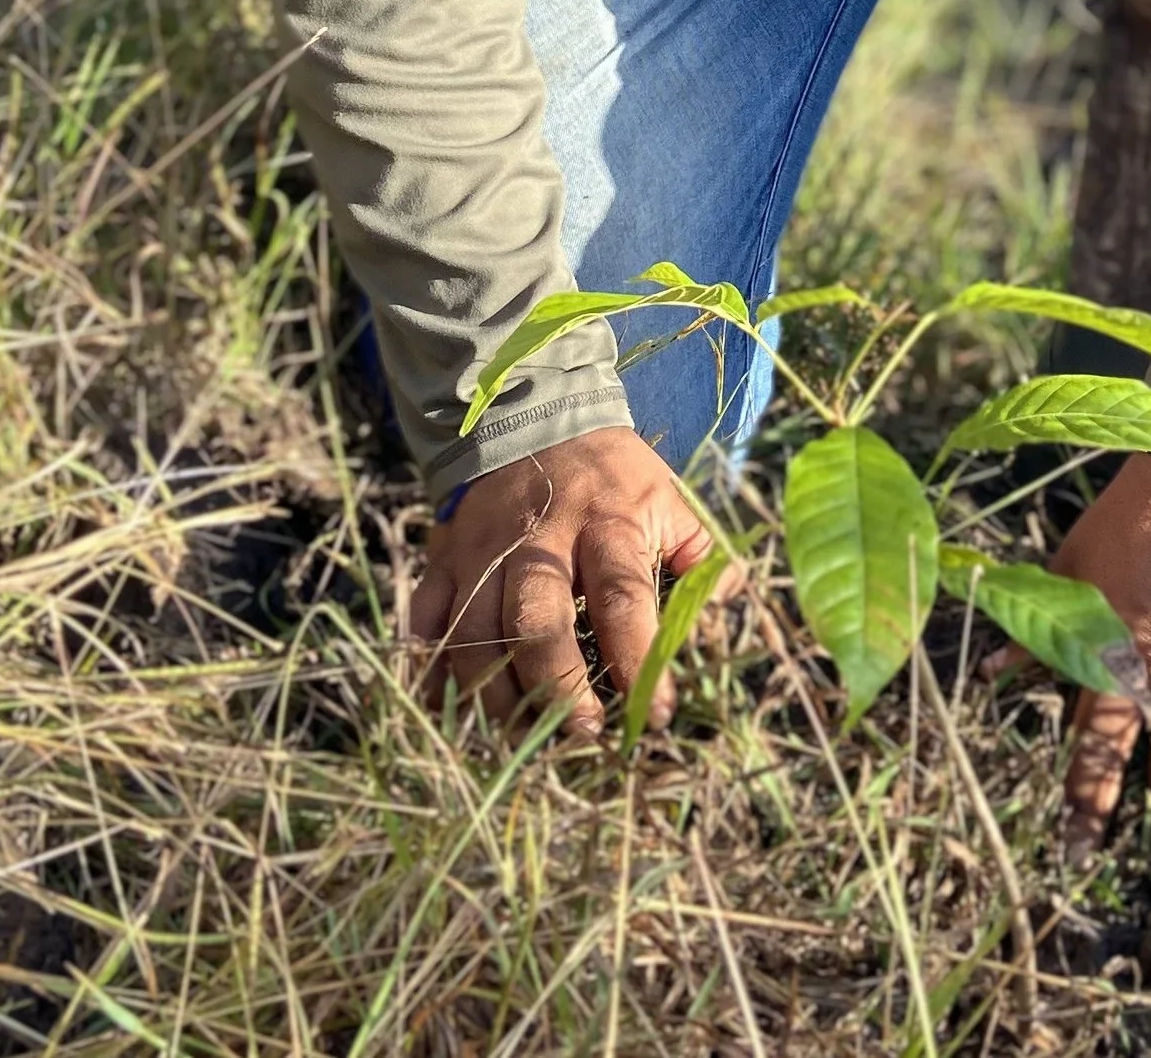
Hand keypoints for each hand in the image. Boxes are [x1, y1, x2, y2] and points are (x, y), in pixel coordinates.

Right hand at [407, 427, 724, 734]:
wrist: (532, 413)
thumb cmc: (610, 472)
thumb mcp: (666, 496)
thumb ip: (698, 556)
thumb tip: (723, 615)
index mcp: (606, 522)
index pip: (623, 598)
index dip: (638, 659)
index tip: (655, 714)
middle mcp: (540, 539)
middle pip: (538, 622)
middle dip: (557, 689)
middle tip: (583, 735)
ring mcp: (484, 549)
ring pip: (476, 632)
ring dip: (495, 695)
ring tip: (521, 737)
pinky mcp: (445, 556)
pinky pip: (427, 618)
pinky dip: (431, 668)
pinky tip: (451, 707)